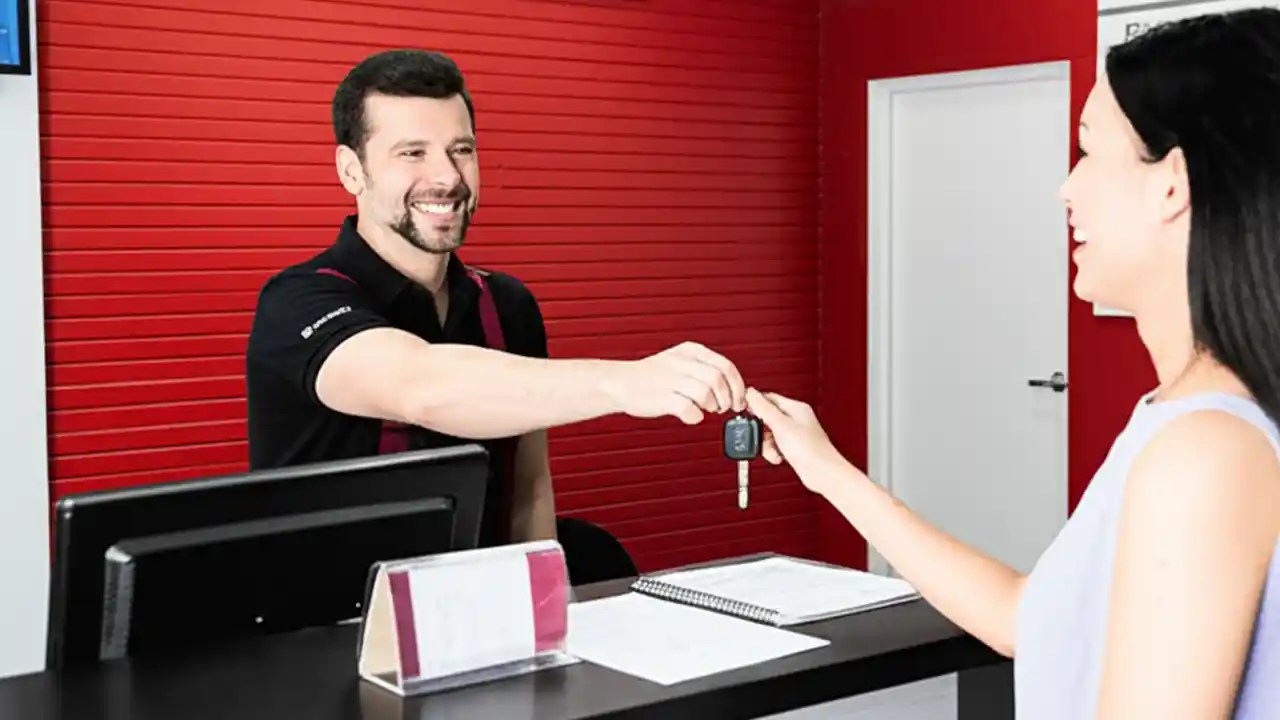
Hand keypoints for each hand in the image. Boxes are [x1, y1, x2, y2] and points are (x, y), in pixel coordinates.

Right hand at [605, 342, 746, 424]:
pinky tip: (691, 415)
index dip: (738, 386)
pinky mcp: (663, 398)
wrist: (619, 382)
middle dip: (727, 398)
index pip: (726, 366)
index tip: (739, 399)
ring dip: (712, 406)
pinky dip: (695, 416)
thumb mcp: (681, 361)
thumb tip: (733, 388)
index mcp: (691, 351)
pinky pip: (689, 409)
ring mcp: (672, 380)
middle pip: (719, 380)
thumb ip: (705, 370)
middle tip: (723, 408)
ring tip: (706, 409)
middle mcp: (683, 362)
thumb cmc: (652, 376)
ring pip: (707, 393)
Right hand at [745, 387, 846, 494]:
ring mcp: (796, 435)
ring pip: (771, 434)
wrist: (821, 473)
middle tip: (763, 438)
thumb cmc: (809, 449)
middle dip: (762, 431)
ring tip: (774, 450)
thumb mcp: (780, 425)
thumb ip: (763, 408)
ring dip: (767, 445)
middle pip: (768, 418)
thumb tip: (751, 393)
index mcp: (796, 408)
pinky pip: (776, 446)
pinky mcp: (794, 448)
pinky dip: (774, 452)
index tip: (745, 412)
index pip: (770, 398)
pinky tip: (779, 456)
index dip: (755, 405)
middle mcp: (797, 420)